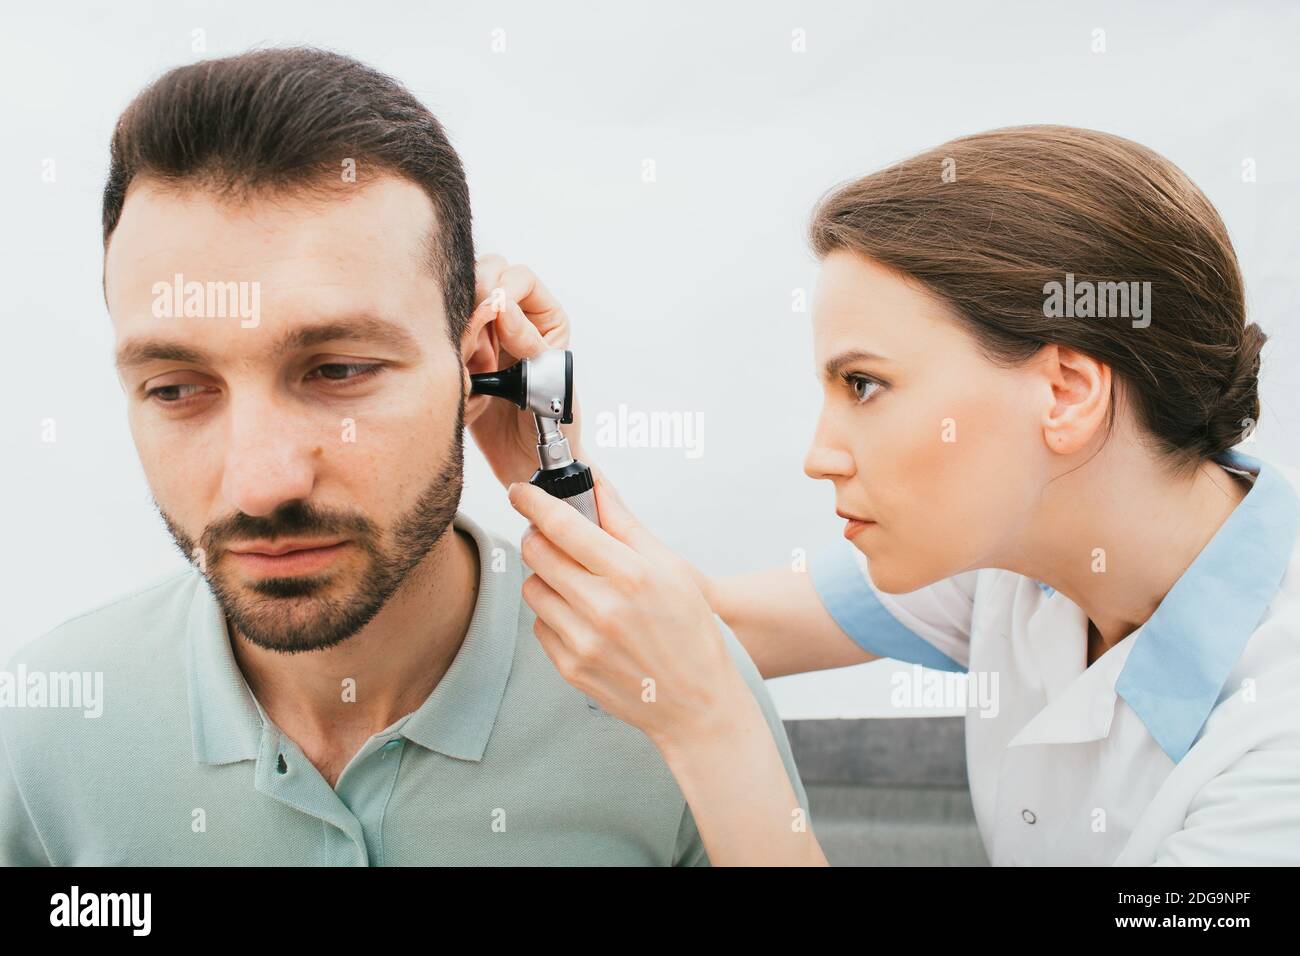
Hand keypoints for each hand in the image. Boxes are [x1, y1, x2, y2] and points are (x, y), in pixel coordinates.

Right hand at [468, 255, 587, 486]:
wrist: (529, 463)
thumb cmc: (553, 423)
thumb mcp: (548, 380)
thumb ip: (527, 341)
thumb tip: (501, 303)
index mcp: (544, 316)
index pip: (517, 276)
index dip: (503, 292)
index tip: (497, 320)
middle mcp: (513, 319)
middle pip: (482, 278)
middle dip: (477, 309)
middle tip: (484, 351)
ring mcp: (483, 336)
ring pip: (458, 306)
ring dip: (464, 334)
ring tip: (479, 370)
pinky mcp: (460, 357)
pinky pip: (442, 338)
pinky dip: (450, 354)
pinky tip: (468, 379)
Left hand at [508, 467, 748, 749]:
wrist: (697, 702)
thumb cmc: (691, 630)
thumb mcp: (670, 566)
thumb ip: (624, 522)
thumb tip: (595, 480)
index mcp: (631, 574)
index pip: (562, 525)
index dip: (533, 502)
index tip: (520, 491)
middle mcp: (602, 607)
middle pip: (537, 553)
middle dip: (538, 536)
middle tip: (553, 536)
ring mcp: (583, 641)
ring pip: (532, 589)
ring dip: (546, 577)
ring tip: (576, 582)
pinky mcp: (570, 668)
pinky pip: (540, 625)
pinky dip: (554, 614)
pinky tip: (584, 618)